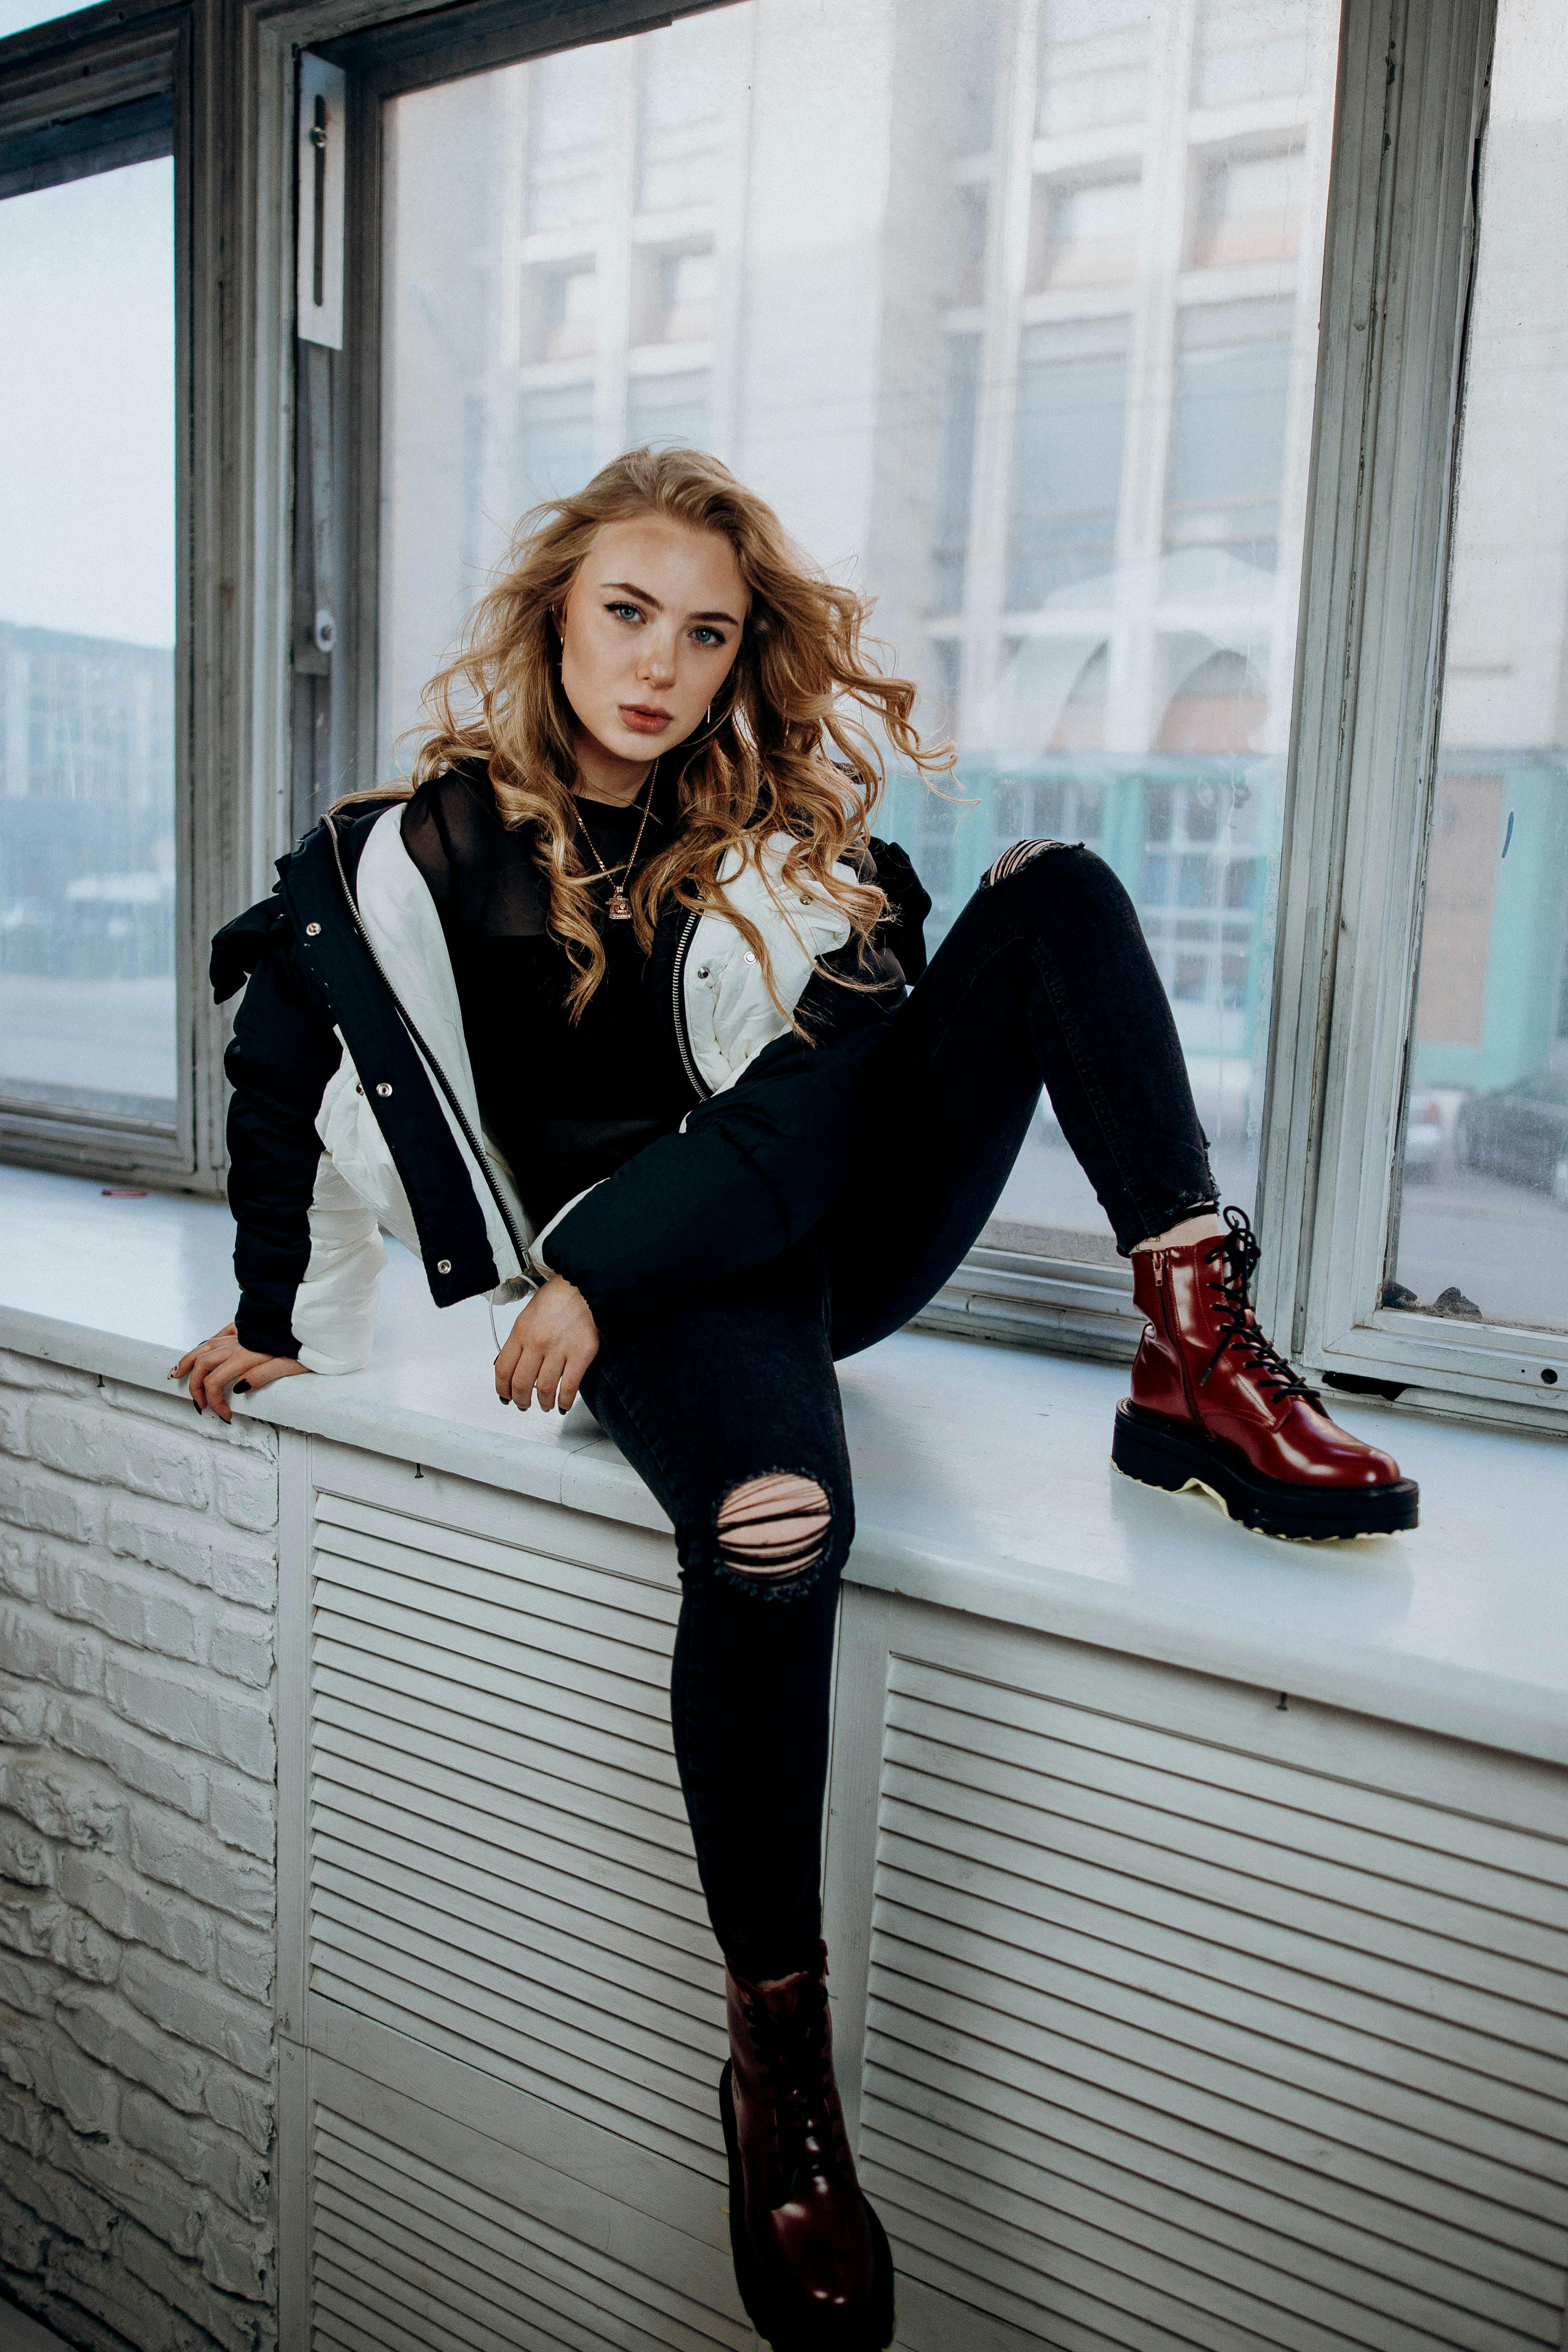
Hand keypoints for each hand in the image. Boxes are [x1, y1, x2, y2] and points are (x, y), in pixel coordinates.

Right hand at [173, 1325, 307, 1422]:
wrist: (317, 1316)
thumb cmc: (310, 1342)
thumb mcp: (293, 1365)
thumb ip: (264, 1376)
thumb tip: (239, 1389)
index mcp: (249, 1355)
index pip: (216, 1381)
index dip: (214, 1401)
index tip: (224, 1415)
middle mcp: (240, 1341)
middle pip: (204, 1364)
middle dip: (196, 1386)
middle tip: (199, 1404)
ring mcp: (242, 1330)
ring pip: (207, 1345)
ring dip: (190, 1361)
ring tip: (178, 1372)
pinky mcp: (248, 1322)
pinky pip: (222, 1331)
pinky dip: (208, 1341)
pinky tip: (203, 1347)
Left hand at [494, 1279, 599, 1412]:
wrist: (586, 1284)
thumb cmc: (559, 1297)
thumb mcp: (529, 1315)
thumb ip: (520, 1339)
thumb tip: (515, 1365)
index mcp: (520, 1332)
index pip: (502, 1369)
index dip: (502, 1389)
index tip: (505, 1396)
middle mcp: (537, 1342)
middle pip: (521, 1384)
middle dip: (521, 1400)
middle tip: (524, 1404)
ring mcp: (559, 1349)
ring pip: (545, 1389)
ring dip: (543, 1403)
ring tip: (545, 1405)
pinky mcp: (581, 1354)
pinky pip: (569, 1387)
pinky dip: (564, 1401)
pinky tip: (563, 1405)